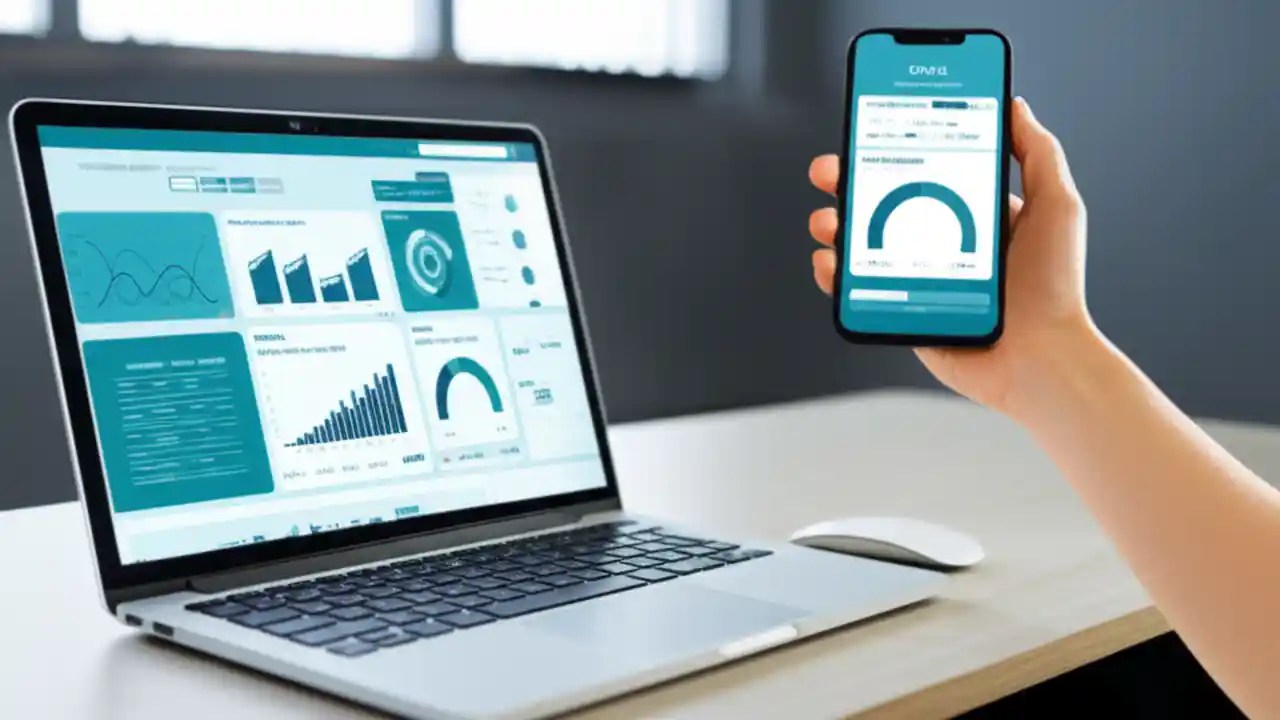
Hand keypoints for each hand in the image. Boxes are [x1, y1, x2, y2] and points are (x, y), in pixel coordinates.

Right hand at [808, 97, 1097, 418]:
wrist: (1041, 359)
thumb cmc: (1055, 288)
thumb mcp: (1056, 205)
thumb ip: (1038, 152)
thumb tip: (1015, 105)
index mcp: (972, 213)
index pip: (923, 171)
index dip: (891, 149)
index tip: (866, 129)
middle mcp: (940, 242)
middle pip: (881, 203)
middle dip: (847, 182)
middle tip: (830, 171)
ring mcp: (916, 277)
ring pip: (861, 243)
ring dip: (833, 225)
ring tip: (828, 220)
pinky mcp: (901, 310)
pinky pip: (856, 290)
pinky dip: (833, 275)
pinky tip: (828, 261)